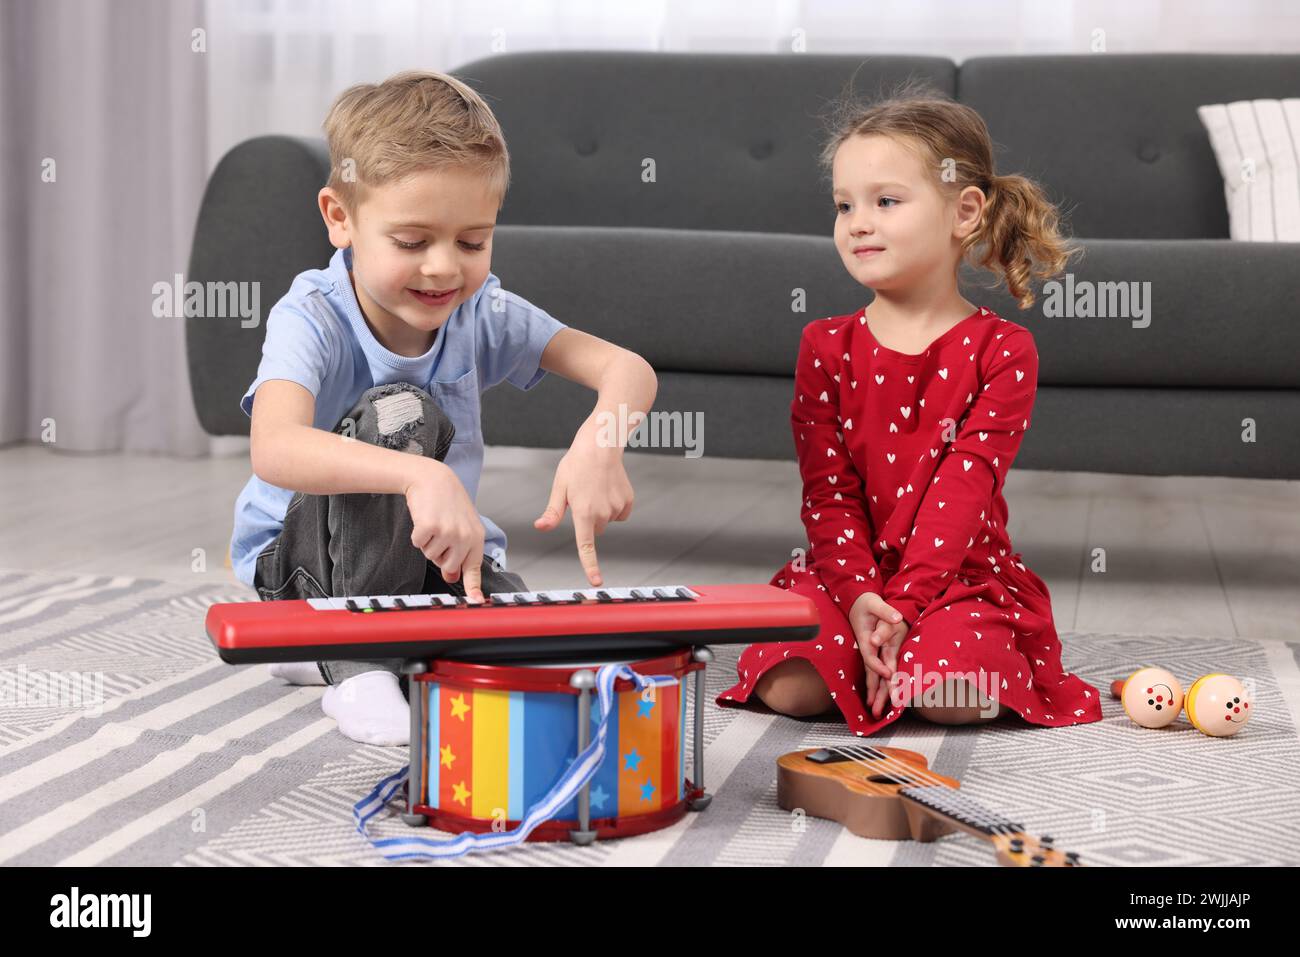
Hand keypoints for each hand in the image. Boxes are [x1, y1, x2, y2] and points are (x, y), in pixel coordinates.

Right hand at [404, 459, 486, 602]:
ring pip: (430, 556)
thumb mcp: (461, 526)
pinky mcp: (430, 528)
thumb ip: (460, 551)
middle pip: (447, 565)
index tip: (476, 602)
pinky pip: (418, 544)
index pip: (474, 568)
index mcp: (476, 537)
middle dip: (439, 553)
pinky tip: (424, 519)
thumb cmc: (447, 502)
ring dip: (428, 542)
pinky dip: (417, 534)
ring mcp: (448, 532)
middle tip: (441, 531)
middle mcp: (465, 537)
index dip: (473, 588)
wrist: (432, 478)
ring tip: (434, 522)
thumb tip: (451, 576)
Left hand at [534, 445, 633, 586]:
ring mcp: (618, 508)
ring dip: (600, 510)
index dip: (590, 566)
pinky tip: (608, 488)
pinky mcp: (628, 501)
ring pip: (606, 521)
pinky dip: (614, 505)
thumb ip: (553, 512)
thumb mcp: (559, 487)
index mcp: (583, 512)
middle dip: (588, 519)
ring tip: (595, 487)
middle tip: (582, 496)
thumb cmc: (576, 464)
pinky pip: (619, 513)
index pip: (586, 546)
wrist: (601, 445)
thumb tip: (541, 527)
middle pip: (594, 530)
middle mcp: (603, 513)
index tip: (597, 582)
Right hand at [849, 592, 908, 718]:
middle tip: (878, 710)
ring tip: (877, 712)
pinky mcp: (876, 653)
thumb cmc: (866, 602)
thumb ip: (885, 612)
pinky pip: (877, 672)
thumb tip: (897, 618)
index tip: (888, 674)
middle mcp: (867, 649)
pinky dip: (879, 686)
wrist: (856, 601)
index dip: (878, 666)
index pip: (871, 657)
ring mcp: (871, 652)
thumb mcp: (874, 603)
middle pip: (871, 673)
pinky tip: (881, 699)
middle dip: (875, 691)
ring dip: (876, 694)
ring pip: (873, 676)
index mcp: (865, 639)